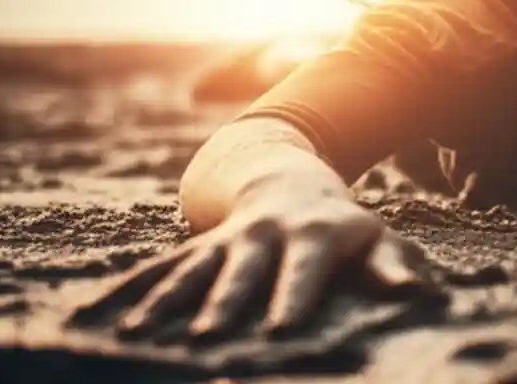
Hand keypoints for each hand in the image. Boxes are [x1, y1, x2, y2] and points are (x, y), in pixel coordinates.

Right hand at [71, 185, 431, 339]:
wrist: (287, 177)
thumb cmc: (344, 225)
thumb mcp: (377, 239)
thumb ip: (397, 269)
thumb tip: (426, 297)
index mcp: (313, 234)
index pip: (304, 268)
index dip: (294, 296)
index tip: (283, 331)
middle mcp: (263, 235)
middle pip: (241, 271)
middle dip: (224, 303)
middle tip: (209, 339)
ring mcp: (222, 239)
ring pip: (190, 270)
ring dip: (164, 301)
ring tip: (137, 336)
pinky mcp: (192, 247)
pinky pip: (154, 271)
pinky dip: (122, 294)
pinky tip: (90, 322)